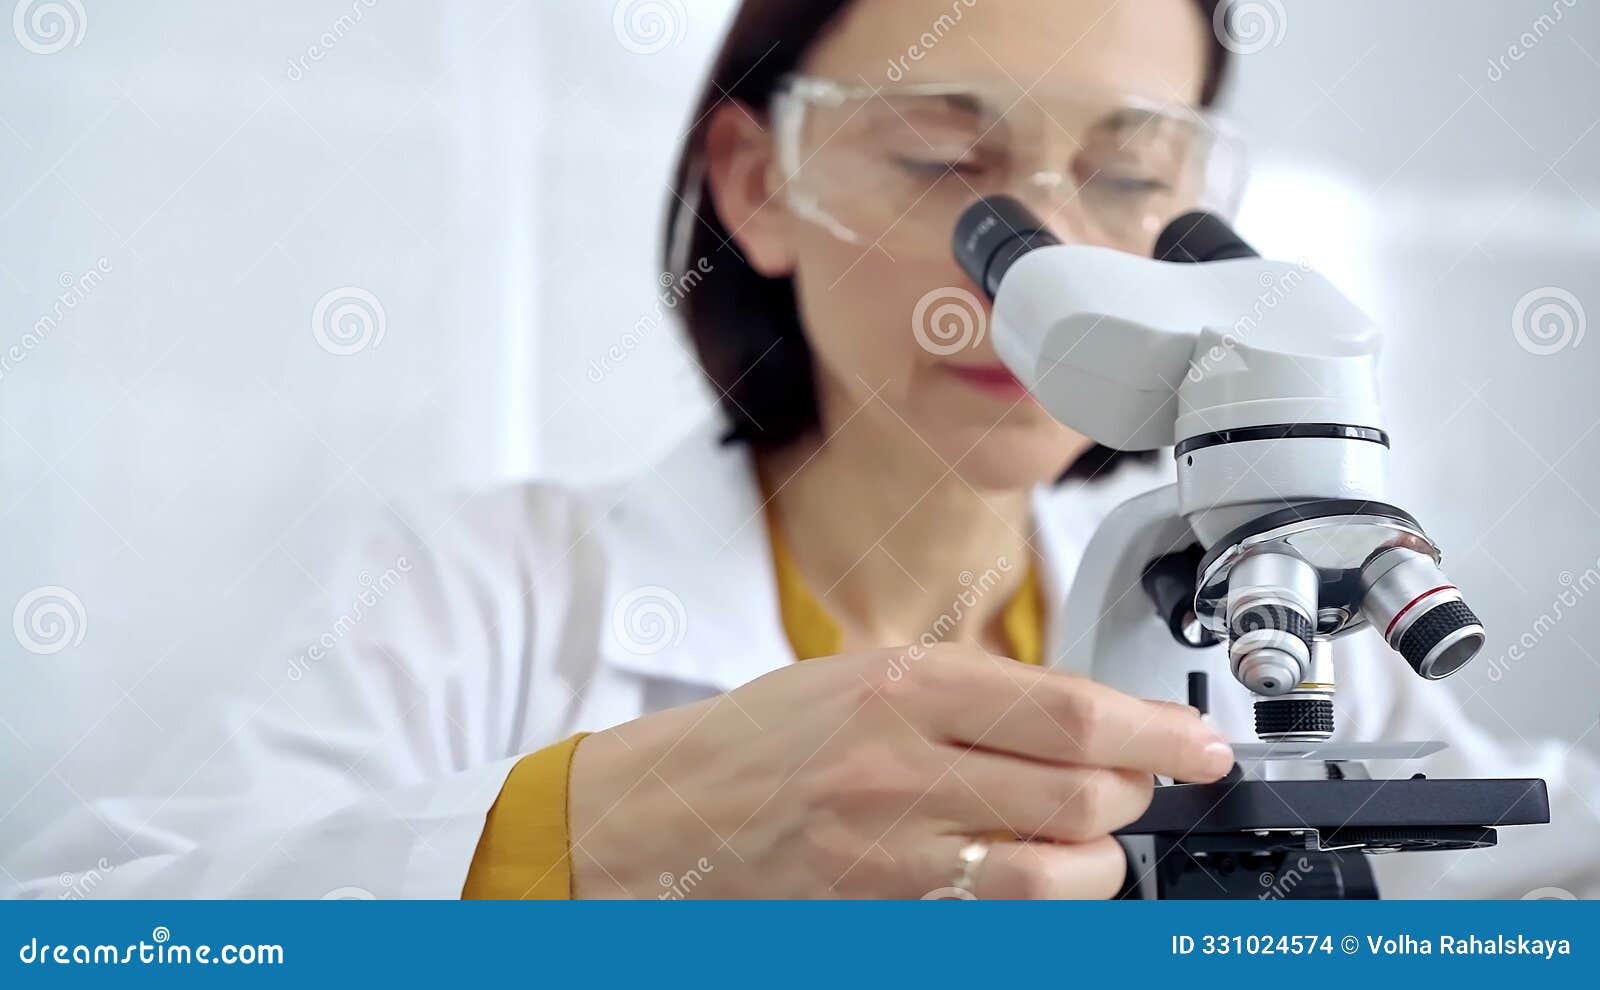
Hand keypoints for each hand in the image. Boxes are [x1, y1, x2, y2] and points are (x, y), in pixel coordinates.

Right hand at [568, 644, 1232, 898]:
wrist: (665, 816)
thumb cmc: (762, 740)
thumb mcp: (859, 677)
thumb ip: (970, 693)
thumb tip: (1085, 718)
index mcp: (900, 686)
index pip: (1068, 712)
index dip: (1155, 732)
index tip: (1198, 744)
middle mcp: (901, 766)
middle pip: (1079, 790)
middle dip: (1130, 792)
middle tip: (1134, 783)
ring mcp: (893, 852)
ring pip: (1057, 869)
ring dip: (1095, 857)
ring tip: (1083, 836)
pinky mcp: (886, 915)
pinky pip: (1002, 918)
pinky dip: (1038, 899)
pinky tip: (1025, 873)